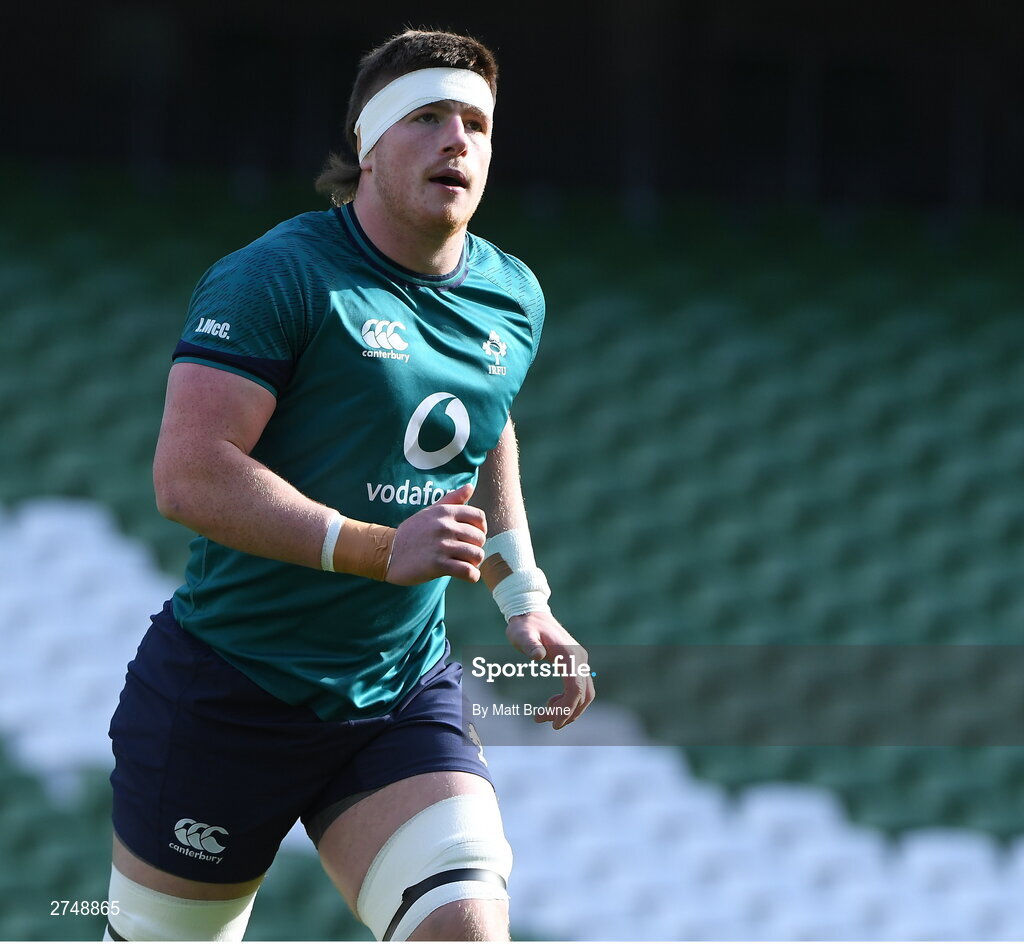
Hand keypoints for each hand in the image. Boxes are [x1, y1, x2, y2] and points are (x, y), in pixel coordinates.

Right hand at [385, 484, 486, 585]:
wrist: (387, 553)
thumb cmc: (411, 533)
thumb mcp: (430, 512)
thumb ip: (452, 499)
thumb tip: (470, 486)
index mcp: (445, 512)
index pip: (479, 517)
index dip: (481, 529)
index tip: (473, 537)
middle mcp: (445, 526)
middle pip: (479, 538)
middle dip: (476, 547)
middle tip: (466, 553)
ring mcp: (442, 545)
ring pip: (476, 554)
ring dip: (474, 562)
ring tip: (464, 563)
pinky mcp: (438, 565)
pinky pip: (468, 571)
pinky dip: (472, 575)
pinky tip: (467, 575)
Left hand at [506, 612, 595, 728]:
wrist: (531, 614)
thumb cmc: (524, 627)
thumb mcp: (522, 635)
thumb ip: (529, 644)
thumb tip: (537, 655)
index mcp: (569, 654)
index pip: (575, 688)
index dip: (568, 708)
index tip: (554, 724)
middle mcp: (579, 658)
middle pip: (583, 694)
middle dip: (567, 713)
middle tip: (543, 720)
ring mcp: (579, 661)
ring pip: (583, 693)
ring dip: (568, 709)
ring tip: (543, 714)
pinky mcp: (575, 663)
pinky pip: (578, 688)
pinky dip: (567, 700)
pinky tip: (551, 702)